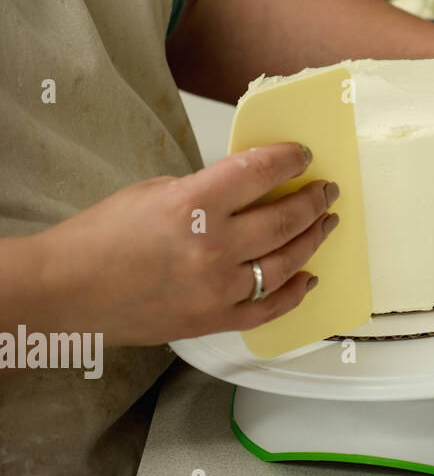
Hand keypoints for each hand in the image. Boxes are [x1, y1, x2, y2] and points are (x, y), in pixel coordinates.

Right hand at [34, 143, 337, 346]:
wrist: (64, 291)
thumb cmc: (100, 237)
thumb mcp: (156, 190)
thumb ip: (208, 189)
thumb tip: (251, 188)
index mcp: (194, 204)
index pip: (261, 171)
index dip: (290, 160)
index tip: (303, 156)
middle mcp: (213, 246)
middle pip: (286, 219)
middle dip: (314, 200)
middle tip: (327, 191)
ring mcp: (217, 288)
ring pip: (286, 262)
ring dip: (313, 240)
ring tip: (326, 224)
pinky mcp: (214, 319)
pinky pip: (268, 308)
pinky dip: (295, 293)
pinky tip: (310, 278)